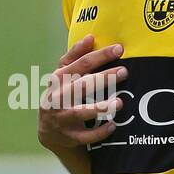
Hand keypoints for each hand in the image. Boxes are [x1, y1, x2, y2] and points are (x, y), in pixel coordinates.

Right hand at [38, 35, 128, 151]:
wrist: (48, 131)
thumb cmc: (60, 96)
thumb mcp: (62, 76)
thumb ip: (74, 56)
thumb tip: (90, 37)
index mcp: (58, 80)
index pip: (80, 64)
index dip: (99, 56)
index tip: (119, 49)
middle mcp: (58, 98)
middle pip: (82, 86)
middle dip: (104, 78)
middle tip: (124, 71)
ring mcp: (63, 119)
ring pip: (81, 113)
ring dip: (100, 107)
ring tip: (119, 102)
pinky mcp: (69, 137)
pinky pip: (86, 136)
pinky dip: (100, 132)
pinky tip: (113, 125)